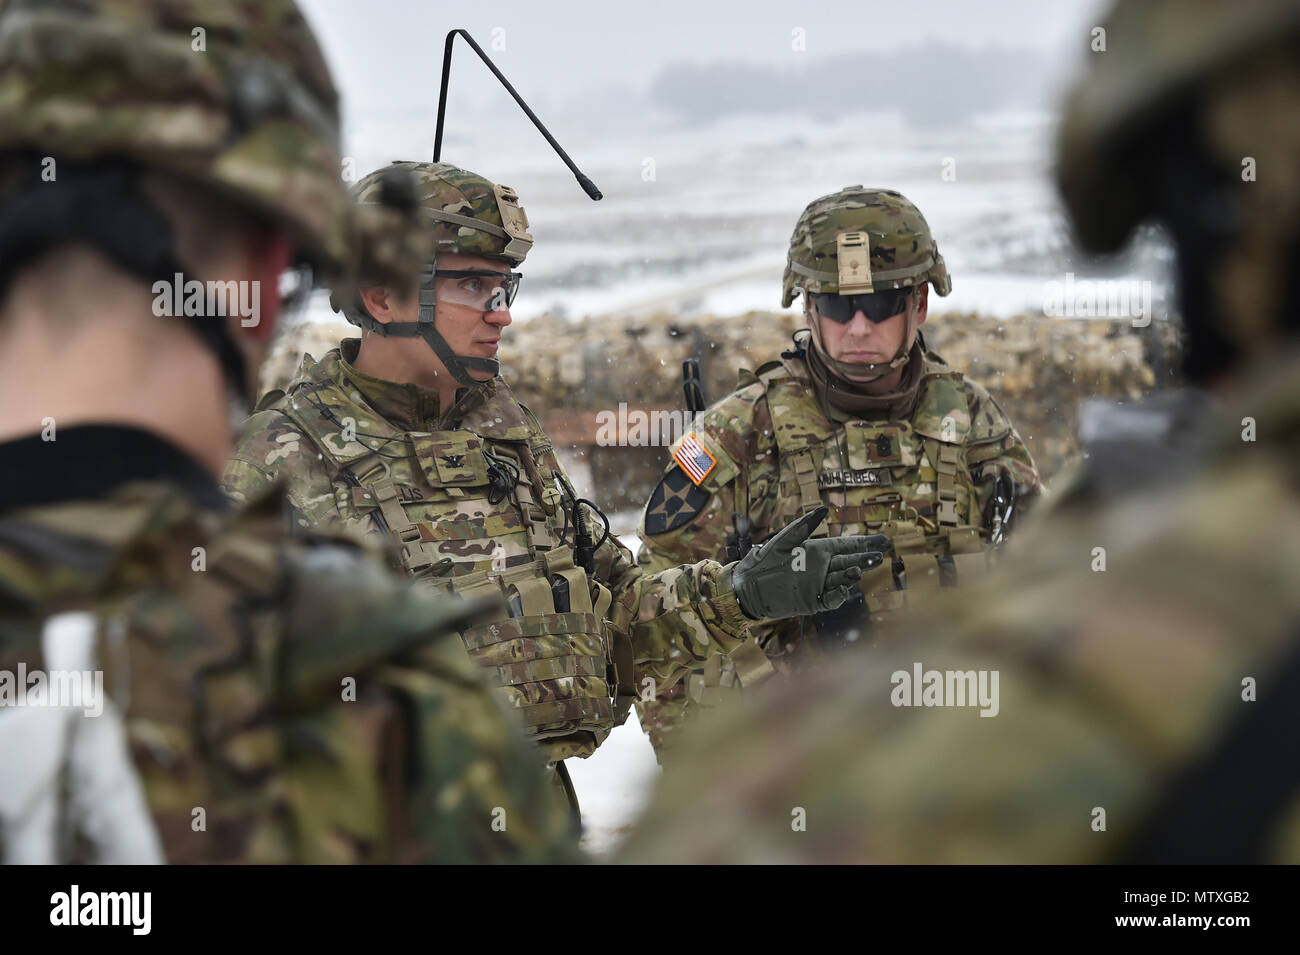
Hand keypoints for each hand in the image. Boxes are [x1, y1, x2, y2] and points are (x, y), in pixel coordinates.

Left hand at [730, 505, 888, 619]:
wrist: (747, 588)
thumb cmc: (763, 560)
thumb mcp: (784, 540)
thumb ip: (804, 526)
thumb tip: (825, 509)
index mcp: (818, 550)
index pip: (847, 545)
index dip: (865, 543)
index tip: (883, 540)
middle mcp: (822, 567)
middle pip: (850, 562)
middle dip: (866, 558)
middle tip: (881, 555)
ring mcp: (819, 585)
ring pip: (843, 579)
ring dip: (853, 575)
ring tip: (860, 569)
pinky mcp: (814, 602)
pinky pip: (832, 599)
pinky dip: (840, 595)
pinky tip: (845, 588)